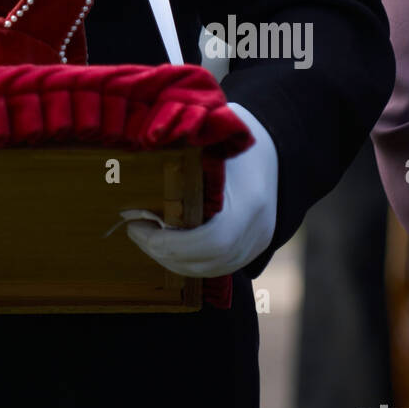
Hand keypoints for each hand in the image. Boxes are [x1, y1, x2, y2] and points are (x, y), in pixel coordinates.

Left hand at [125, 103, 277, 275]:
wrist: (273, 149)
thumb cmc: (235, 137)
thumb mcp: (211, 138)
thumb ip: (183, 148)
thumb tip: (144, 147)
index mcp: (251, 201)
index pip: (214, 240)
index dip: (173, 242)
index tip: (139, 226)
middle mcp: (258, 229)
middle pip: (208, 261)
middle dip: (164, 252)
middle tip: (135, 230)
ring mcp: (258, 243)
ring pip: (211, 270)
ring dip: (172, 260)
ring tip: (144, 237)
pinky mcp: (252, 249)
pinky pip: (217, 267)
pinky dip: (187, 261)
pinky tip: (164, 244)